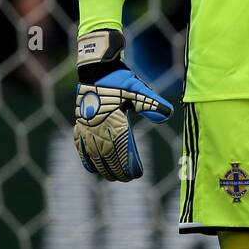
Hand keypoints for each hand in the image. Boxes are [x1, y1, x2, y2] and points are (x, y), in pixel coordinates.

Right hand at [74, 29, 172, 180]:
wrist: (96, 69)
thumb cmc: (119, 79)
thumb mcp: (138, 89)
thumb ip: (152, 103)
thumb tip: (168, 113)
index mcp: (114, 119)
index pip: (121, 148)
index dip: (128, 164)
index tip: (135, 175)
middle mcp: (98, 125)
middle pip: (108, 155)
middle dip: (117, 170)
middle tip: (127, 179)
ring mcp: (87, 126)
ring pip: (94, 153)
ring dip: (103, 168)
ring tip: (113, 178)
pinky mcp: (80, 124)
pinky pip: (80, 145)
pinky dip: (86, 158)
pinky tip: (92, 169)